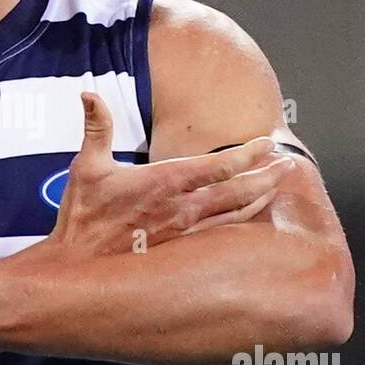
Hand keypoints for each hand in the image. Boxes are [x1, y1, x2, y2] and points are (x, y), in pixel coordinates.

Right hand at [44, 92, 293, 258]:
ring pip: (234, 216)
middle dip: (266, 176)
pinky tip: (252, 222)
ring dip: (260, 200)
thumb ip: (96, 127)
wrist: (76, 271)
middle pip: (237, 191)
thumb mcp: (85, 167)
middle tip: (288, 165)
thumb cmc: (81, 219)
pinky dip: (242, 225)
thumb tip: (89, 93)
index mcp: (162, 182)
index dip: (247, 153)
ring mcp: (183, 233)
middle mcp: (180, 208)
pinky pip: (221, 237)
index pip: (216, 166)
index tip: (267, 143)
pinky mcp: (181, 253)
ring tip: (278, 188)